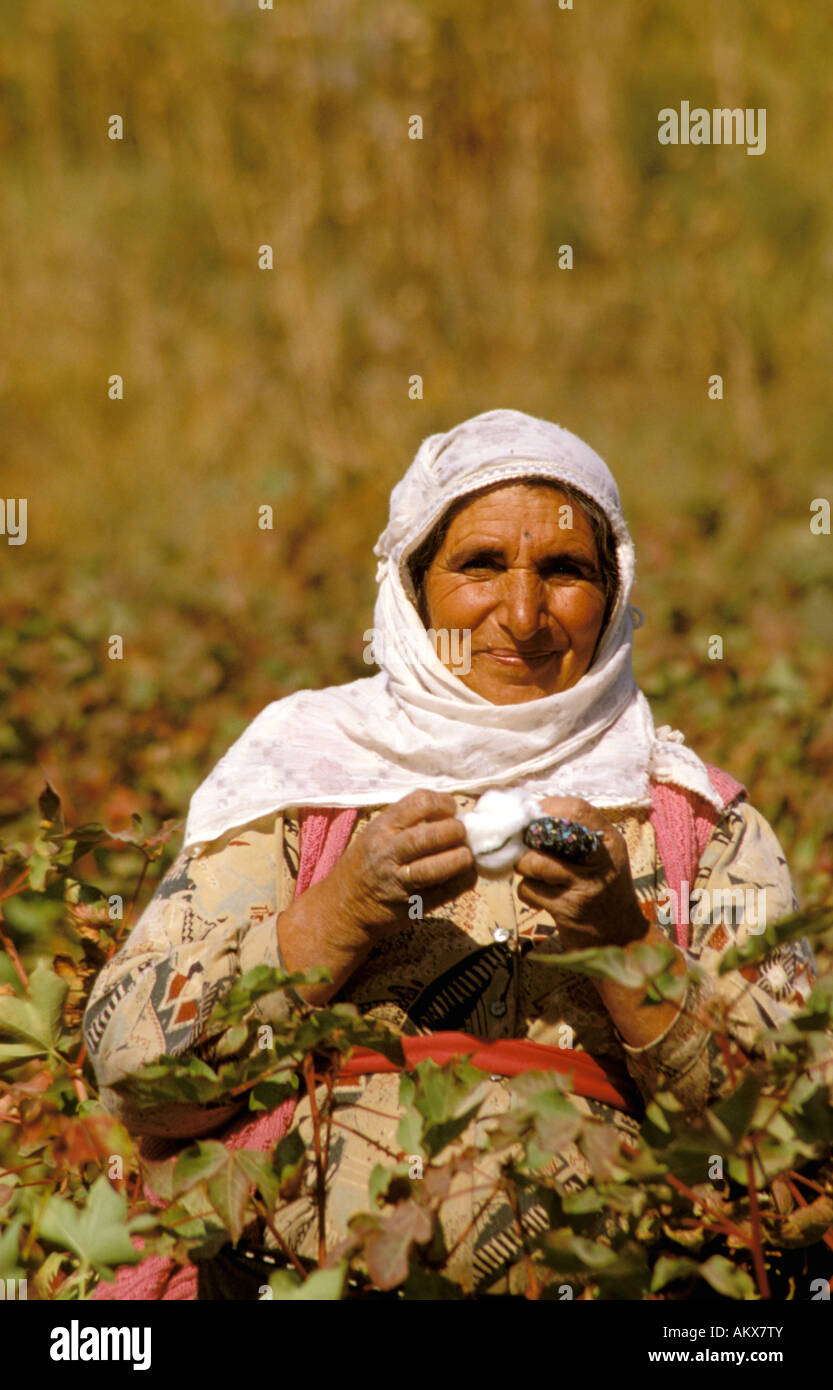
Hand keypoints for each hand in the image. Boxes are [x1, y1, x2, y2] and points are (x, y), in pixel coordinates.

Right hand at [333, 788, 474, 940]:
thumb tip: (451, 814)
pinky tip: (464, 873)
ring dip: (462, 857)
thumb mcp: (376, 834)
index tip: (451, 810)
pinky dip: (464, 879)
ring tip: (465, 854)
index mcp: (381, 828)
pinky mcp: (413, 905)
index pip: (420, 803)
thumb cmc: (364, 865)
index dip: (444, 803)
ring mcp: (400, 881)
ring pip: (440, 866)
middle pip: (432, 835)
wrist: (343, 909)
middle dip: (457, 831)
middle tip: (461, 833)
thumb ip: (407, 823)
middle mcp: (389, 852)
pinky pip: (448, 890)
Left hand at [514, 796, 647, 948]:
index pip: (577, 808)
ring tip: (533, 873)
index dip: (548, 807)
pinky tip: (540, 897)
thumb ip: (577, 836)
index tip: (533, 814)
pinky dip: (527, 892)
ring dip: (524, 867)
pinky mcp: (566, 909)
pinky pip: (529, 890)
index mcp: (610, 841)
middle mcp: (601, 861)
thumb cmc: (604, 891)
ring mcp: (584, 886)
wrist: (620, 938)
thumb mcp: (603, 857)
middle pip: (549, 835)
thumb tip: (533, 814)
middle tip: (524, 845)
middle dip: (528, 839)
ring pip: (533, 863)